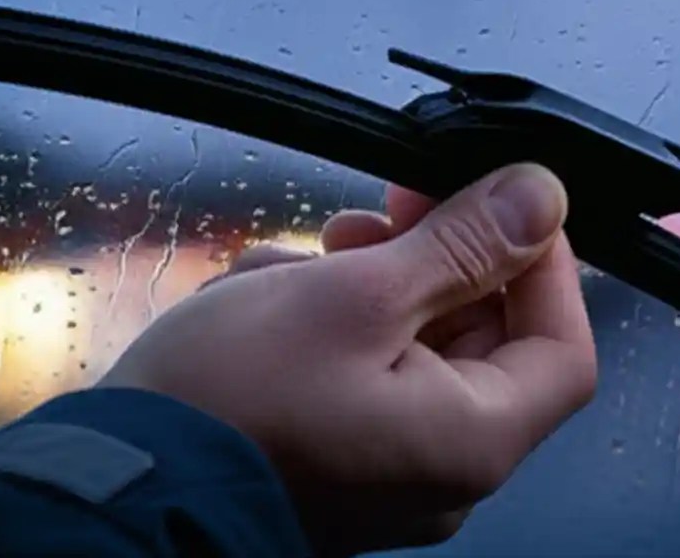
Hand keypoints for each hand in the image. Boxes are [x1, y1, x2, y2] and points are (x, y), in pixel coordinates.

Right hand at [99, 164, 595, 554]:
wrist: (120, 478)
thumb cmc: (228, 403)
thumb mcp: (355, 296)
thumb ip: (460, 247)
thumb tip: (540, 201)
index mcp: (470, 439)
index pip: (559, 344)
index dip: (540, 263)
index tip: (498, 202)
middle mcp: (440, 469)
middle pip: (481, 339)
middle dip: (432, 260)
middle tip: (385, 210)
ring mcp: (385, 466)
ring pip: (410, 345)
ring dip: (364, 284)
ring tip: (300, 263)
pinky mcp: (334, 455)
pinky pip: (360, 373)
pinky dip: (324, 324)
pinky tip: (267, 300)